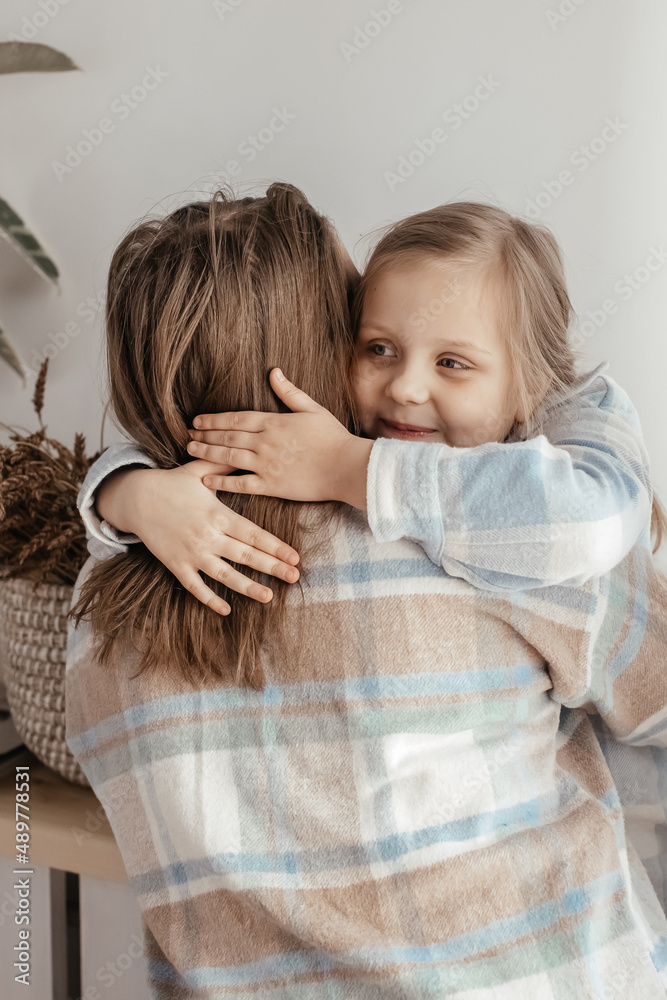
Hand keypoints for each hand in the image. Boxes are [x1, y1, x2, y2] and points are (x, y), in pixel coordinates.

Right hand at [95, 459, 300, 614]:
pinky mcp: (175, 564)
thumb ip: (225, 466)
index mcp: (218, 514)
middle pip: (246, 555)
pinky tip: (226, 610)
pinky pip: (194, 586)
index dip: (276, 546)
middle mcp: (207, 535)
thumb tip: (248, 453)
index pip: (253, 533)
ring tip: (269, 596)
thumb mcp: (199, 470)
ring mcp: (191, 552)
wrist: (135, 498)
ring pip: (224, 574)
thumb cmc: (172, 483)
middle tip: (294, 577)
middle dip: (272, 567)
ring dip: (247, 587)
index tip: (295, 556)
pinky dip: (209, 599)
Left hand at [187, 368, 372, 509]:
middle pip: (227, 437)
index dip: (214, 420)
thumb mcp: (312, 408)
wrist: (346, 467)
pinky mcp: (272, 485)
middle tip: (188, 435)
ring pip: (229, 457)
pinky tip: (206, 480)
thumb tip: (273, 372)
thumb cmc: (333, 438)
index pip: (236, 419)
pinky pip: (241, 484)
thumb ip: (289, 392)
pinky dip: (222, 482)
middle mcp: (265, 442)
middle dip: (205, 435)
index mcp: (274, 422)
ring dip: (207, 453)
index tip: (198, 420)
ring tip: (191, 450)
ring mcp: (266, 464)